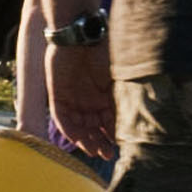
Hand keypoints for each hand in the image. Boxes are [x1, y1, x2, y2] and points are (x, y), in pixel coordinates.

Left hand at [48, 41, 118, 158]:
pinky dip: (69, 130)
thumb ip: (120, 100)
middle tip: (107, 155)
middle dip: (100, 143)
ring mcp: (73, 100)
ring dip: (85, 141)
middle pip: (94, 129)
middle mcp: (88, 102)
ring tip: (93, 151)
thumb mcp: (116, 79)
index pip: (109, 123)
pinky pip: (62, 119)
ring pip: (78, 128)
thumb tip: (135, 120)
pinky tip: (77, 140)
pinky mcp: (57, 97)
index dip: (114, 136)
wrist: (80, 36)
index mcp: (104, 98)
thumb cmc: (102, 53)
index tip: (120, 148)